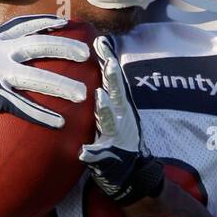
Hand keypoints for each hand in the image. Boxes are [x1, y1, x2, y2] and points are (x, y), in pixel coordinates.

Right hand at [0, 15, 89, 129]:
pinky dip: (42, 115)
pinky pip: (23, 107)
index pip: (29, 24)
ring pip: (37, 79)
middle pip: (40, 47)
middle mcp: (0, 52)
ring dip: (62, 87)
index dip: (51, 24)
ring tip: (82, 95)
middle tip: (87, 56)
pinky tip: (59, 123)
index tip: (69, 25)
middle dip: (65, 50)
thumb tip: (3, 45)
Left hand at [79, 36, 164, 204]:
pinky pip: (99, 157)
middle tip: (108, 62)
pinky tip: (84, 152)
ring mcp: (117, 139)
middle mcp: (122, 120)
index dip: (109, 60)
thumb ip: (109, 91)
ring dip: (106, 110)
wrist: (132, 176)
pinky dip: (92, 154)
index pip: (114, 80)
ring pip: (111, 123)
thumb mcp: (117, 113)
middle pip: (118, 96)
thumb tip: (100, 63)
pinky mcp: (109, 160)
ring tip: (99, 97)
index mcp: (121, 108)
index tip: (101, 41)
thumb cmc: (120, 139)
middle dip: (114, 79)